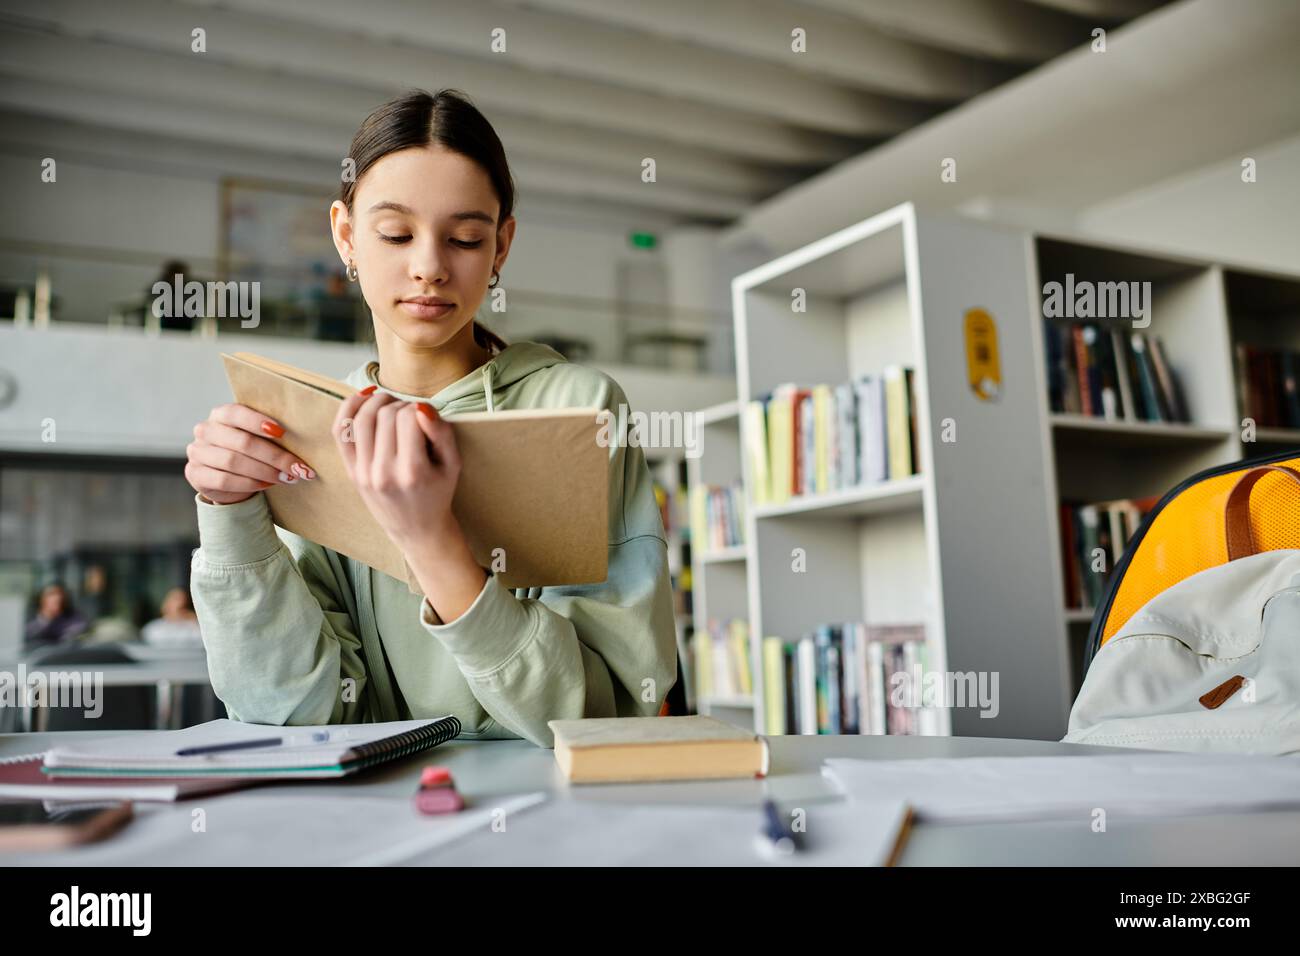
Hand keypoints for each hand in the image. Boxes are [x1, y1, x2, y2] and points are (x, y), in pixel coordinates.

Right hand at [186, 403, 315, 504]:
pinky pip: (224, 479)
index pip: (236, 412)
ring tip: (287, 478)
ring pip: (233, 462)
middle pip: (241, 442)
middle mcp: (206, 430)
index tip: (282, 433)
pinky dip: (249, 483)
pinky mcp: (195, 473)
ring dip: (265, 471)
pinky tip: (267, 485)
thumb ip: (271, 434)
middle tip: (297, 467)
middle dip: (274, 456)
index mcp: (221, 414)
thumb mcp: (258, 439)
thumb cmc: (250, 454)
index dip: (258, 422)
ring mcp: (197, 452)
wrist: (228, 480)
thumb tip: (305, 441)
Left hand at [331, 387, 461, 553]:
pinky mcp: (352, 472)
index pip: (409, 417)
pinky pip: (341, 431)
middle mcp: (384, 473)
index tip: (425, 417)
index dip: (418, 408)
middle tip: (411, 414)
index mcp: (413, 472)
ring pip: (363, 419)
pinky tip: (363, 398)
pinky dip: (348, 408)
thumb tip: (421, 407)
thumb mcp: (453, 465)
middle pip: (386, 416)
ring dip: (377, 402)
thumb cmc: (438, 493)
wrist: (417, 528)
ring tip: (391, 404)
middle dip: (400, 405)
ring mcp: (363, 473)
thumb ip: (442, 433)